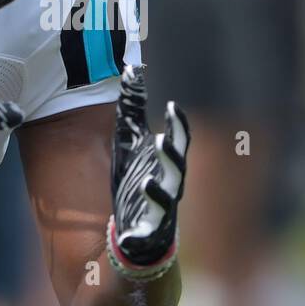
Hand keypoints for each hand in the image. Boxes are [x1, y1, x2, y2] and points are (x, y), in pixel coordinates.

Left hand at [107, 64, 189, 280]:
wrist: (138, 233)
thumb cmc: (136, 179)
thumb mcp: (131, 143)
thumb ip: (134, 110)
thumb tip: (133, 69)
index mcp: (166, 164)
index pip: (178, 143)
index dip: (178, 126)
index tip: (173, 107)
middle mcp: (169, 186)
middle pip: (176, 170)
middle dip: (172, 156)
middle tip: (162, 140)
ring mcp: (159, 212)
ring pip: (164, 202)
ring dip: (157, 192)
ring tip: (146, 182)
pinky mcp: (145, 236)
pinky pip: (143, 235)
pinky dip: (136, 235)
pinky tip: (126, 235)